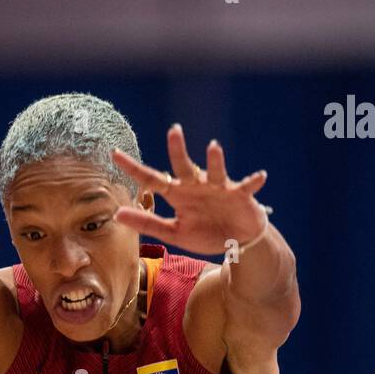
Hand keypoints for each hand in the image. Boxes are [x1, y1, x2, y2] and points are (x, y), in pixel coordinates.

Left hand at [111, 124, 267, 255]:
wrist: (236, 241)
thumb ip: (148, 223)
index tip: (114, 154)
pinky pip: (247, 187)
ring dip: (215, 161)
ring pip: (216, 172)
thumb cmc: (205, 233)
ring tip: (213, 148)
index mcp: (179, 194)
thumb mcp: (174, 232)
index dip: (134, 168)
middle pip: (184, 167)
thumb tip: (117, 215)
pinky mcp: (241, 196)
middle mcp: (197, 186)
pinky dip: (253, 182)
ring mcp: (219, 188)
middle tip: (174, 131)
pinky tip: (260, 177)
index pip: (152, 179)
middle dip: (178, 150)